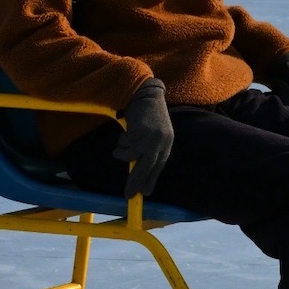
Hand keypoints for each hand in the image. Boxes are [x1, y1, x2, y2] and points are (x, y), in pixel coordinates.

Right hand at [112, 78, 173, 198]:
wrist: (144, 93)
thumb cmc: (146, 114)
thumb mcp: (152, 133)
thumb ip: (149, 149)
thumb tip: (140, 167)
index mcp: (167, 143)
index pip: (159, 165)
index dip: (151, 179)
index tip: (145, 192)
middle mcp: (161, 142)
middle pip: (147, 168)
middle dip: (136, 182)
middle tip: (128, 195)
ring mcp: (151, 138)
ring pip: (132, 158)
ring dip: (122, 153)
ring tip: (120, 145)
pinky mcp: (140, 133)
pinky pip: (125, 147)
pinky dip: (121, 143)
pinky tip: (124, 133)